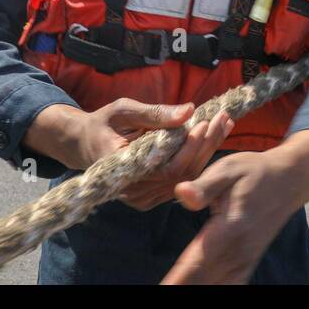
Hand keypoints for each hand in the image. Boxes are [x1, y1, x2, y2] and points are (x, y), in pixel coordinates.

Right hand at [23, 100, 233, 210]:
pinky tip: (214, 135)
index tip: (204, 123)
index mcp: (123, 171)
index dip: (189, 148)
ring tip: (223, 123)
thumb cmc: (103, 123)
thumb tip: (189, 111)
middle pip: (182, 174)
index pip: (167, 167)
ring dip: (207, 150)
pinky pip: (182, 178)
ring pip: (186, 178)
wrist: (85, 144)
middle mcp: (134, 192)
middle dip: (205, 145)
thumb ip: (155, 113)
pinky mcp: (152, 196)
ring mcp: (144, 198)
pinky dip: (199, 156)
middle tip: (222, 119)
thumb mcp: (123, 110)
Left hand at [163, 130, 308, 283]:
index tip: (165, 288)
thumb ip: (204, 186)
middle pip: (204, 280)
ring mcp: (245, 259)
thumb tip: (181, 193)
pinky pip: (233, 284)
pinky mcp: (248, 262)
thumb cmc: (254, 172)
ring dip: (199, 288)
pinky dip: (219, 288)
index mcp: (229, 228)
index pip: (195, 262)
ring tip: (176, 287)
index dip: (177, 281)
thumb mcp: (228, 169)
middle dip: (183, 286)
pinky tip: (205, 289)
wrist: (289, 179)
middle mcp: (238, 250)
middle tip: (162, 295)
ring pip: (219, 284)